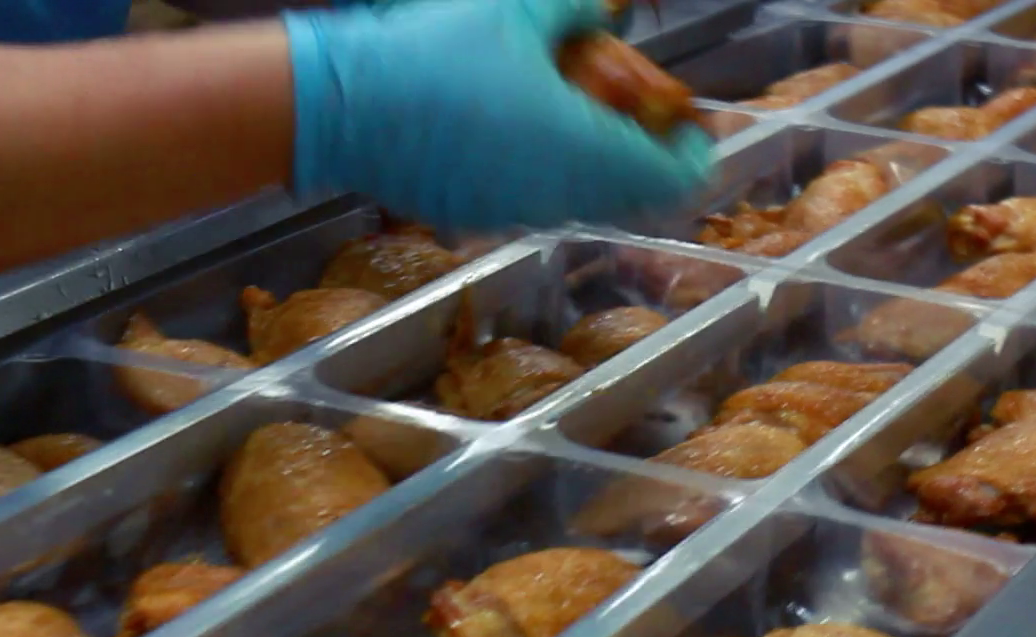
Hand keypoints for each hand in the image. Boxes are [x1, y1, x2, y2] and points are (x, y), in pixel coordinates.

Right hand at [285, 0, 709, 229]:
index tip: (688, 128)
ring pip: (579, 201)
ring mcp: (514, 212)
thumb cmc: (437, 52)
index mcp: (583, 148)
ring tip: (574, 119)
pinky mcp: (473, 217)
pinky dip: (544, 175)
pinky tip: (517, 134)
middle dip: (641, 159)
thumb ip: (578, 9)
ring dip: (591, 168)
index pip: (670, 176)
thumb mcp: (520, 10)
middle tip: (635, 120)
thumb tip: (607, 8)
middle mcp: (557, 195)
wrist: (346, 105)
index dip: (690, 152)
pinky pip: (532, 202)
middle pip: (628, 195)